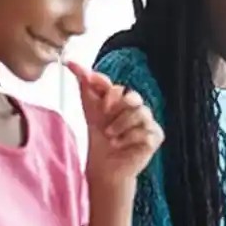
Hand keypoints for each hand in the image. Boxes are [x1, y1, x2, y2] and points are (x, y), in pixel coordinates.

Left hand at [66, 60, 163, 184]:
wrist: (104, 163)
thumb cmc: (99, 135)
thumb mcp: (90, 106)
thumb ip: (85, 83)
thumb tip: (70, 61)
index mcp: (123, 99)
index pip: (117, 88)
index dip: (107, 93)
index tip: (99, 104)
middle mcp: (138, 108)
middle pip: (133, 98)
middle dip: (117, 110)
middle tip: (106, 122)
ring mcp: (149, 122)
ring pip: (140, 114)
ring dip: (121, 126)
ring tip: (111, 136)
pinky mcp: (155, 137)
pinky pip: (145, 132)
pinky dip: (128, 139)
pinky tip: (119, 145)